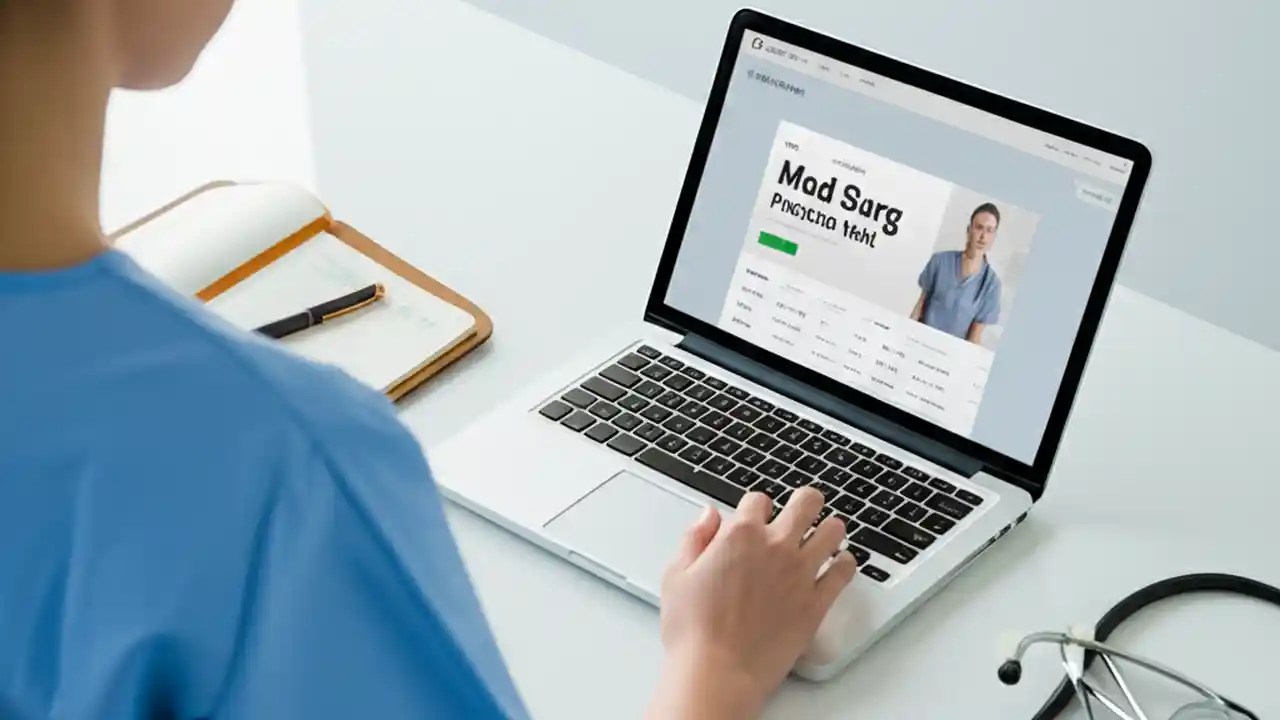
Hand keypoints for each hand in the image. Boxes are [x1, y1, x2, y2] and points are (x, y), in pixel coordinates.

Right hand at [646, 488, 856, 719]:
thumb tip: (709, 516)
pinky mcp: (816, 602)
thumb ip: (695, 538)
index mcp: (739, 536)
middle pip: (806, 502)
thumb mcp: (677, 575)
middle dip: (805, 502)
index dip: (755, 507)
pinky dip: (845, 564)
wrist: (717, 671)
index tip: (754, 517)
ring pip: (833, 531)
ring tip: (825, 534)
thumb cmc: (694, 631)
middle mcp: (775, 548)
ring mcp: (800, 573)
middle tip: (803, 509)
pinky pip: (844, 572)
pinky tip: (840, 564)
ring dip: (829, 529)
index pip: (758, 500)